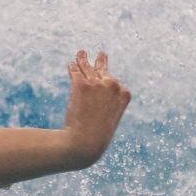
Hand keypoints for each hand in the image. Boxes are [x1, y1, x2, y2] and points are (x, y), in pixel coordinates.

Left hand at [61, 50, 130, 166]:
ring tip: (81, 53)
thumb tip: (100, 100)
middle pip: (104, 71)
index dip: (107, 83)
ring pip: (88, 67)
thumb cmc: (98, 136)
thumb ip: (108, 106)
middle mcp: (112, 85)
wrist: (86, 141)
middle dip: (100, 62)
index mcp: (124, 94)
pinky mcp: (81, 84)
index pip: (116, 83)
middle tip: (101, 54)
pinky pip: (75, 71)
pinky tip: (71, 64)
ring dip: (83, 60)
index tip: (104, 81)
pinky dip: (72, 67)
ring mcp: (97, 83)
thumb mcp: (108, 119)